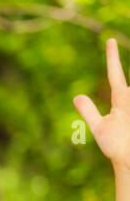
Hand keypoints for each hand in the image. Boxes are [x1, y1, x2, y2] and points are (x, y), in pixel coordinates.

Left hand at [74, 39, 129, 174]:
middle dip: (128, 80)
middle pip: (129, 81)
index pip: (116, 73)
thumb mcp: (99, 128)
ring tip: (122, 112)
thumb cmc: (114, 145)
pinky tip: (125, 113)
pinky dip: (129, 102)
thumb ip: (88, 112)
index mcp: (121, 99)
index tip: (109, 40)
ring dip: (127, 93)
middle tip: (113, 57)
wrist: (128, 160)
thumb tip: (76, 96)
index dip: (111, 58)